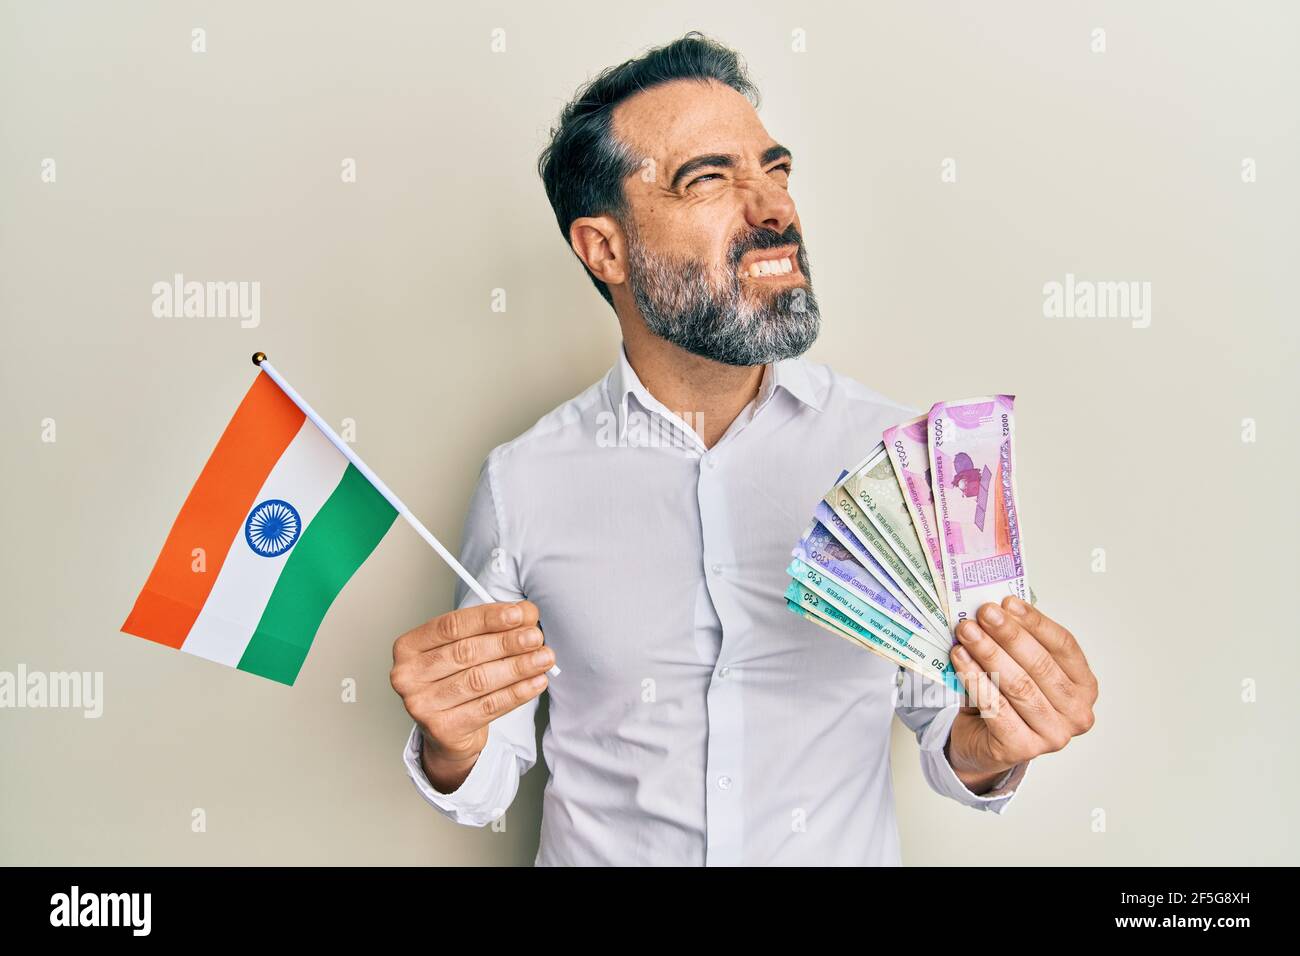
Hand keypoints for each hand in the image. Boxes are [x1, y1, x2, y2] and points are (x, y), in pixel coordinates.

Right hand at [390, 601, 552, 789]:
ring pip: (479, 680)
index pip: (451, 625)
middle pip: (466, 652)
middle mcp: (408, 675)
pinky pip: (487, 707)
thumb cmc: (455, 678)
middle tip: (536, 637)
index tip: (519, 614)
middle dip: (507, 643)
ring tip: (544, 658)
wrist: (447, 730)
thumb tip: (527, 613)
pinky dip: (517, 693)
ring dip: (517, 667)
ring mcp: (421, 705)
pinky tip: (536, 682)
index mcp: (409, 646)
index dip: (488, 618)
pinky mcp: (441, 729)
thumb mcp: (468, 646)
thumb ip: (495, 626)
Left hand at [946, 596, 1097, 791]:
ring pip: (1018, 685)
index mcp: (1084, 686)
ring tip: (966, 632)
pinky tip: (960, 659)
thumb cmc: (1004, 699)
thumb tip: (996, 609)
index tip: (1008, 602)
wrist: (981, 742)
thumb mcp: (1016, 666)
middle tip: (983, 613)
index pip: (1064, 646)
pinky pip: (996, 707)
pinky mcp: (1023, 749)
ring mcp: (1053, 735)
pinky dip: (975, 679)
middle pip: (1040, 665)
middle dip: (1008, 635)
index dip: (1036, 622)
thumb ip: (1015, 642)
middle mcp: (1077, 713)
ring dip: (988, 653)